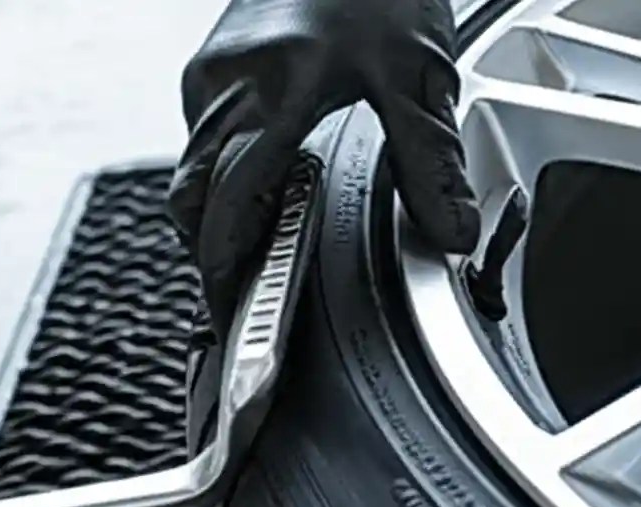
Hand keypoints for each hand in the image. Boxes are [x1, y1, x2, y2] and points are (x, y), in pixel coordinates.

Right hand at [169, 0, 480, 342]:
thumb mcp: (416, 77)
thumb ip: (429, 160)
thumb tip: (448, 229)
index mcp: (279, 89)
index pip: (231, 199)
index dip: (225, 261)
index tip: (231, 306)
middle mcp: (228, 83)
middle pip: (193, 193)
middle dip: (215, 248)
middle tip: (246, 289)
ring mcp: (210, 73)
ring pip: (193, 167)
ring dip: (220, 213)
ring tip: (264, 244)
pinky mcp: (210, 67)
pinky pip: (202, 138)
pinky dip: (224, 175)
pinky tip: (267, 186)